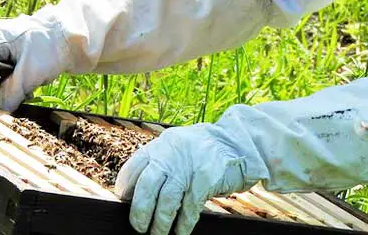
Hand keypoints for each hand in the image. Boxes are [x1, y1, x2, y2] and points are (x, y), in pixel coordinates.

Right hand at [0, 10, 69, 111]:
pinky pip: (8, 71)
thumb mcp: (31, 73)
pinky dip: (16, 82)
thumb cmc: (54, 49)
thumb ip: (11, 93)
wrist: (79, 38)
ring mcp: (8, 45)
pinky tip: (29, 89)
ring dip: (6, 87)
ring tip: (24, 94)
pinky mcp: (18, 53)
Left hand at [115, 124, 246, 234]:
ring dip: (161, 222)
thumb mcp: (181, 147)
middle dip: (140, 211)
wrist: (242, 142)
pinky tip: (180, 232)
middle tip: (139, 227)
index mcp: (163, 144)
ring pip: (167, 200)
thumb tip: (140, 191)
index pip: (134, 168)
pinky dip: (183, 223)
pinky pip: (189, 207)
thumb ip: (163, 162)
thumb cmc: (209, 150)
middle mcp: (172, 153)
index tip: (125, 203)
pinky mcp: (206, 179)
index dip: (127, 189)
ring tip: (159, 234)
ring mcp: (189, 166)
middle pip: (147, 186)